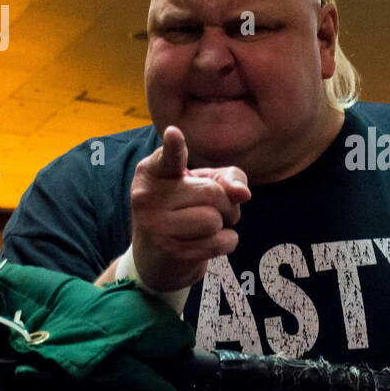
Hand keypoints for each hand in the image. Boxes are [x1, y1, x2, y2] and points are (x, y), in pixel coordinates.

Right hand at [129, 125, 250, 290]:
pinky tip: (208, 243)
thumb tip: (242, 193)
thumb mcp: (202, 183)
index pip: (168, 157)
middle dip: (226, 204)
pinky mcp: (172, 251)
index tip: (174, 133)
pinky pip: (220, 241)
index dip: (174, 146)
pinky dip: (226, 242)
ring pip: (214, 219)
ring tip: (206, 226)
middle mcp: (147, 196)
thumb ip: (227, 178)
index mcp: (151, 171)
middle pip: (213, 192)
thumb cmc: (184, 209)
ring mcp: (156, 225)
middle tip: (214, 209)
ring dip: (223, 224)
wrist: (158, 257)